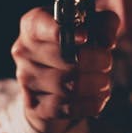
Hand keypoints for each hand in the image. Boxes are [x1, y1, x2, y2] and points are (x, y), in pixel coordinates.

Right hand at [11, 7, 118, 132]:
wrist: (56, 82)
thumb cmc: (75, 47)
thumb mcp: (92, 26)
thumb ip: (104, 24)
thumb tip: (107, 42)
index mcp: (33, 26)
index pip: (40, 25)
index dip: (62, 31)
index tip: (84, 37)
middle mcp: (24, 52)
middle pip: (63, 59)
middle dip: (94, 61)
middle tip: (107, 63)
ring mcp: (27, 81)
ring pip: (67, 86)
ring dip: (94, 84)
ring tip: (104, 81)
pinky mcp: (35, 106)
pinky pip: (65, 108)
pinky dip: (89, 103)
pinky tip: (100, 97)